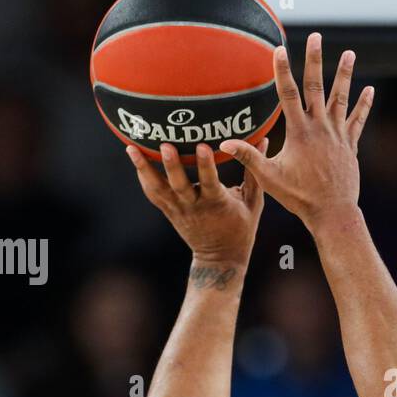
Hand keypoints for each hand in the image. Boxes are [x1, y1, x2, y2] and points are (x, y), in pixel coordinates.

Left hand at [126, 140, 264, 269]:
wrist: (220, 257)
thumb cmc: (241, 227)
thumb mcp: (254, 202)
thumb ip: (254, 172)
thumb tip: (263, 139)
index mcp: (217, 204)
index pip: (210, 182)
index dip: (206, 165)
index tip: (203, 146)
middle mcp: (195, 206)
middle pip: (179, 186)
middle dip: (172, 166)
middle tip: (165, 145)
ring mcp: (179, 209)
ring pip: (158, 189)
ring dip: (144, 168)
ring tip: (132, 147)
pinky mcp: (169, 211)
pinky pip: (152, 193)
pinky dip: (142, 175)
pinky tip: (135, 155)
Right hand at [218, 32, 372, 231]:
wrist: (332, 212)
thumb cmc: (299, 197)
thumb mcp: (269, 178)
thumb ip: (248, 157)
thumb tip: (222, 145)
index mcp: (299, 132)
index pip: (288, 94)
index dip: (282, 70)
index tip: (279, 49)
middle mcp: (320, 128)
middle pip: (316, 87)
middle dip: (315, 60)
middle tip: (317, 37)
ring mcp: (337, 135)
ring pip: (341, 99)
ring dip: (345, 75)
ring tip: (350, 53)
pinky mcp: (349, 145)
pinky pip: (357, 120)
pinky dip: (363, 105)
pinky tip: (369, 89)